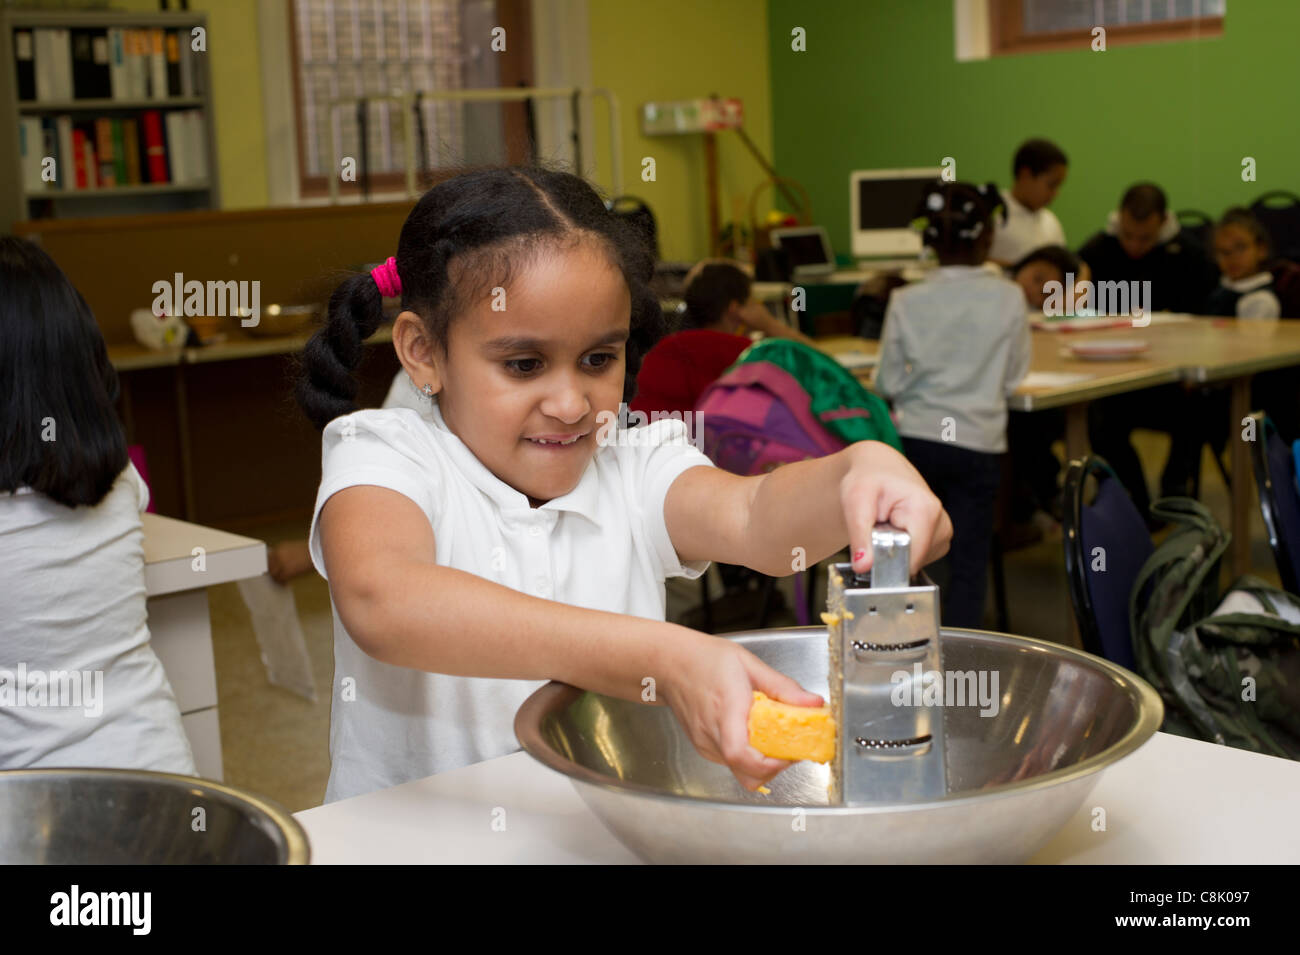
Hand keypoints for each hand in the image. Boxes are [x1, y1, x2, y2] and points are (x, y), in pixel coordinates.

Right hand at [660, 628, 824, 790]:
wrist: (670, 664)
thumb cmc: (704, 660)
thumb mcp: (749, 664)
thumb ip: (783, 687)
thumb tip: (814, 703)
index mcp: (725, 710)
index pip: (741, 754)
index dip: (769, 763)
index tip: (790, 752)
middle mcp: (712, 734)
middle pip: (746, 772)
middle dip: (774, 767)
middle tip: (789, 746)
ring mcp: (705, 744)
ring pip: (740, 772)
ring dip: (762, 762)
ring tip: (772, 737)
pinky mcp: (704, 748)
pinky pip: (731, 763)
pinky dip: (748, 756)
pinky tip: (753, 734)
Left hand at [840, 442, 950, 575]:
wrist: (878, 468)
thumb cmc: (868, 479)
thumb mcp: (855, 502)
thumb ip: (859, 536)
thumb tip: (863, 566)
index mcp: (926, 510)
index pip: (910, 559)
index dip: (887, 561)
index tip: (872, 546)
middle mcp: (941, 522)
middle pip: (912, 562)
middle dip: (890, 554)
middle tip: (878, 528)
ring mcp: (943, 531)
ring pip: (914, 562)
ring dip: (895, 550)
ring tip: (886, 526)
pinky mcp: (939, 538)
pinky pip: (918, 558)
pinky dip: (903, 549)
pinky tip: (896, 530)